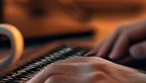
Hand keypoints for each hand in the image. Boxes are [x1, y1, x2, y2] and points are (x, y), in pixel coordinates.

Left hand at [28, 56, 145, 82]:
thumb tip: (68, 80)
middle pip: (54, 69)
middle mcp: (93, 67)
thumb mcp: (111, 79)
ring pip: (56, 76)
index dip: (42, 75)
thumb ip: (92, 78)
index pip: (60, 65)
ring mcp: (95, 77)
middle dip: (35, 80)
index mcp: (95, 64)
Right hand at [92, 13, 145, 59]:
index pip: (128, 32)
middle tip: (93, 57)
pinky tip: (114, 55)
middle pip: (122, 31)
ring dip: (112, 45)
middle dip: (107, 44)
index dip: (117, 46)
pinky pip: (133, 41)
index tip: (109, 58)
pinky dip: (121, 48)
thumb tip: (132, 51)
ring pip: (125, 36)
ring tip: (97, 56)